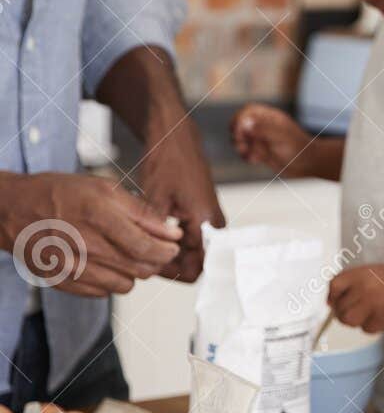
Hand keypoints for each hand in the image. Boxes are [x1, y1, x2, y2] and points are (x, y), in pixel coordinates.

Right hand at [0, 172, 181, 296]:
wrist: (13, 209)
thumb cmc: (59, 194)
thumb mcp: (104, 189)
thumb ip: (141, 212)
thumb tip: (171, 232)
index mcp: (97, 215)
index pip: (146, 247)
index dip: (167, 251)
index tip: (172, 247)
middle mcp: (83, 244)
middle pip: (139, 269)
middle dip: (156, 262)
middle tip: (156, 251)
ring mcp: (70, 267)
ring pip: (125, 285)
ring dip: (134, 273)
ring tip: (128, 256)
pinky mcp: (61, 281)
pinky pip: (102, 293)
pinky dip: (111, 281)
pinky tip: (105, 263)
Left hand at [140, 112, 224, 281]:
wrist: (175, 137)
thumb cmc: (166, 161)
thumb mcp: (153, 200)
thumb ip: (154, 234)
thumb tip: (145, 261)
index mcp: (206, 223)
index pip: (196, 270)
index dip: (171, 274)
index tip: (147, 267)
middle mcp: (213, 224)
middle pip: (195, 263)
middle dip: (168, 265)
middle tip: (140, 258)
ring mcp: (209, 218)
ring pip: (191, 251)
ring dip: (168, 253)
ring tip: (140, 246)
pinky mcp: (202, 213)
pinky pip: (190, 238)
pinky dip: (170, 242)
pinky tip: (149, 233)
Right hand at [231, 103, 313, 175]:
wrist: (308, 164)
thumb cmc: (298, 147)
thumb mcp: (281, 136)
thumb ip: (263, 129)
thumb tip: (244, 123)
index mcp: (269, 117)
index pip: (247, 111)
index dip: (239, 119)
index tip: (240, 131)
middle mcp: (263, 126)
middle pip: (239, 125)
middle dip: (237, 135)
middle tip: (243, 145)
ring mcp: (261, 139)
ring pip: (240, 140)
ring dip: (241, 148)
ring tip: (253, 155)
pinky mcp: (261, 151)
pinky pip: (246, 152)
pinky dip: (248, 157)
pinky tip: (257, 161)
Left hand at [328, 262, 383, 332]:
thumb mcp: (374, 272)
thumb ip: (353, 283)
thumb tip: (331, 303)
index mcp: (361, 273)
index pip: (334, 286)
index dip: (332, 297)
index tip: (334, 302)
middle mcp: (365, 287)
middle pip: (339, 308)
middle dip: (344, 313)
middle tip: (356, 312)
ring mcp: (373, 302)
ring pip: (349, 320)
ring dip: (356, 321)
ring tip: (368, 315)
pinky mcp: (383, 316)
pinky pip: (367, 329)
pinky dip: (373, 326)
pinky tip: (382, 317)